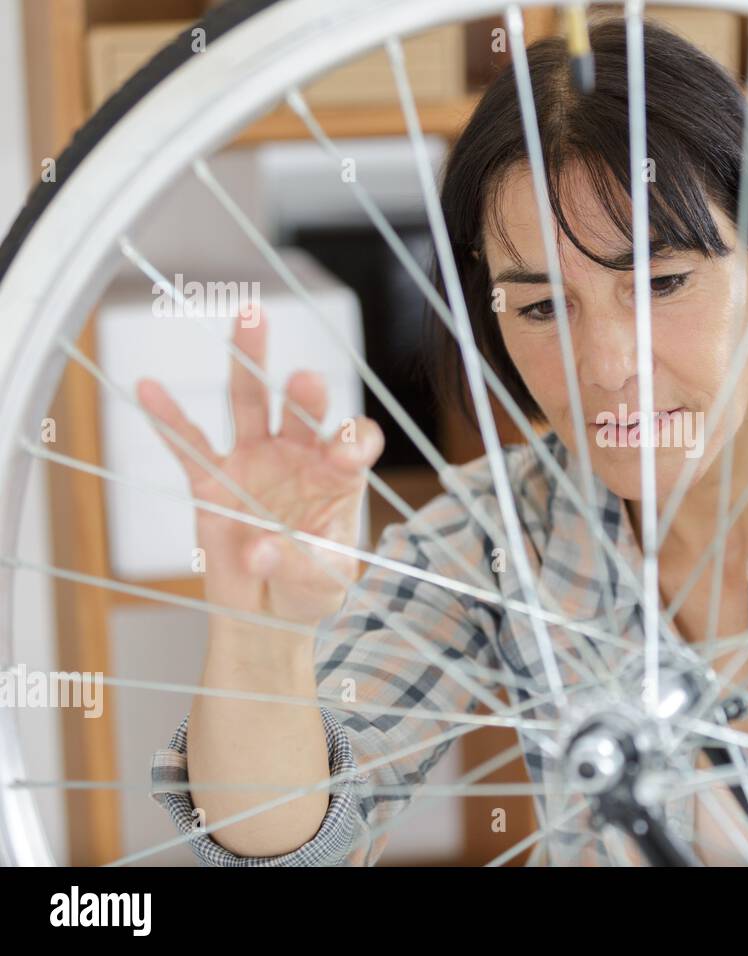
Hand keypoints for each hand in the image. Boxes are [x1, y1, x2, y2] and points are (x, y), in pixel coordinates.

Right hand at [137, 306, 383, 625]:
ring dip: (248, 363)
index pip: (354, 445)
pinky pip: (189, 446)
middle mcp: (299, 456)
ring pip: (249, 404)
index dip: (355, 443)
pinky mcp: (212, 481)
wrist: (268, 611)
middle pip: (301, 411)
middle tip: (306, 378)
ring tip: (251, 318)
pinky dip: (168, 419)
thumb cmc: (308, 590)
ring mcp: (254, 461)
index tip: (350, 449)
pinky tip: (148, 388)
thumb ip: (298, 566)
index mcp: (338, 476)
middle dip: (304, 393)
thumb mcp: (319, 585)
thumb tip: (263, 550)